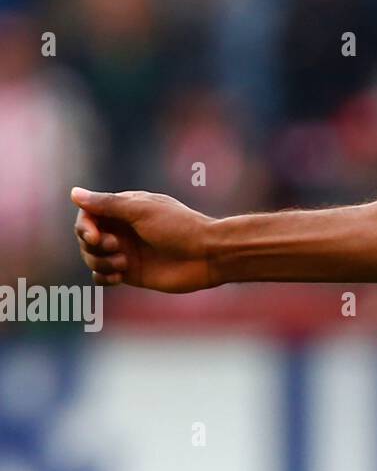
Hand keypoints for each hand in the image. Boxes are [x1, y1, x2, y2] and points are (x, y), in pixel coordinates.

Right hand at [71, 187, 218, 292]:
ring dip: (100, 262)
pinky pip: (101, 277)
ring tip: (124, 263)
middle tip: (116, 246)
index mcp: (126, 209)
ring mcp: (126, 251)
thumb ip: (107, 204)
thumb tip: (74, 193)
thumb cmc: (179, 228)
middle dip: (93, 245)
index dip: (85, 227)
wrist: (207, 256)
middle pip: (85, 238)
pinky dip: (103, 277)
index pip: (88, 215)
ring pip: (91, 258)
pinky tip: (120, 277)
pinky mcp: (130, 272)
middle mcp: (123, 229)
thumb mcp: (142, 211)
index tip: (95, 236)